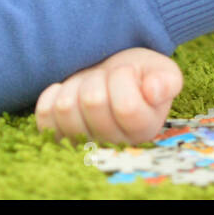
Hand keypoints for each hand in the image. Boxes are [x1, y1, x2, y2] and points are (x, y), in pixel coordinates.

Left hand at [35, 47, 181, 144]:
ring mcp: (81, 142)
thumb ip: (168, 80)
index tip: (128, 70)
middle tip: (107, 77)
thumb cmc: (140, 74)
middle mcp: (112, 143)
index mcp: (144, 129)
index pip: (127, 107)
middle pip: (93, 102)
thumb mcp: (162, 70)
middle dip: (100, 77)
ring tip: (90, 83)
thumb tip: (154, 90)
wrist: (114, 77)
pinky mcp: (55, 136)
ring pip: (66, 107)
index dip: (124, 78)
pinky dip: (55, 92)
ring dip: (77, 84)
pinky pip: (44, 114)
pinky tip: (72, 89)